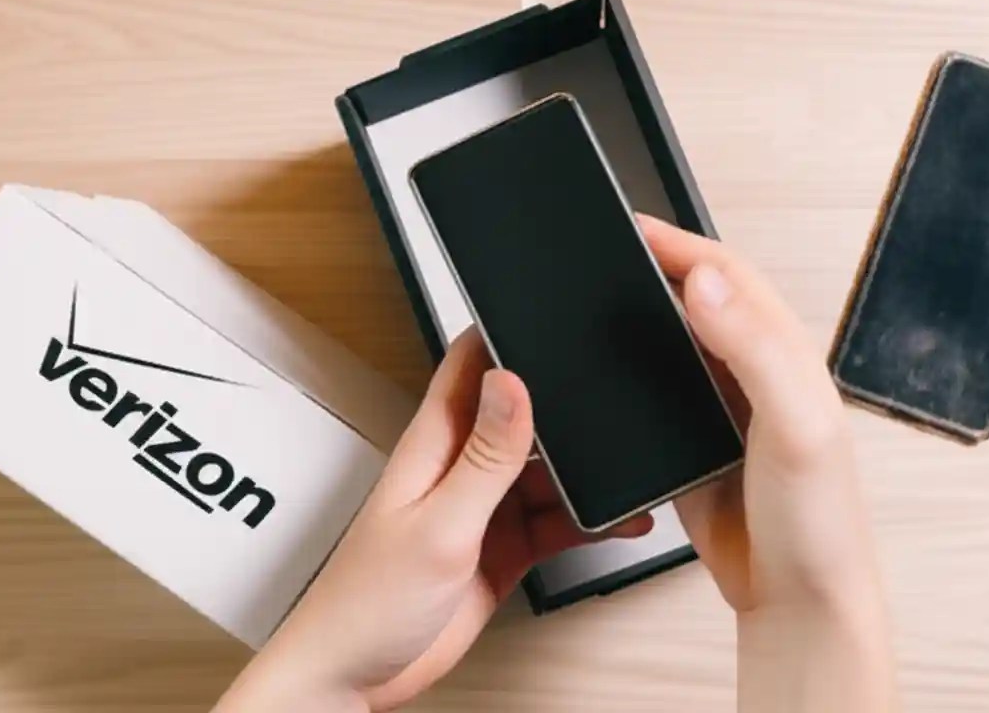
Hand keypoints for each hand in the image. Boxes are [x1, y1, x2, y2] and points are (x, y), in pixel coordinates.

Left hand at [215, 330, 651, 712]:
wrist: (357, 675)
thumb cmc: (367, 602)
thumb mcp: (439, 523)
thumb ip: (484, 456)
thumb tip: (511, 384)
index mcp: (435, 445)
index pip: (470, 365)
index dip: (507, 334)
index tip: (553, 313)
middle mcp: (460, 468)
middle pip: (524, 416)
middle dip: (567, 407)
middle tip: (616, 403)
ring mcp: (482, 508)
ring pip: (548, 471)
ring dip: (585, 472)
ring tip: (630, 472)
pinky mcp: (501, 547)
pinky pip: (556, 521)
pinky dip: (589, 521)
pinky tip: (620, 519)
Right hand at [641, 215, 895, 711]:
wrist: (799, 601)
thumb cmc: (818, 521)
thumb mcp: (796, 425)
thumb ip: (753, 348)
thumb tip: (703, 282)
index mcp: (784, 355)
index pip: (728, 275)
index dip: (679, 244)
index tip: (629, 227)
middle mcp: (754, 375)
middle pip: (698, 302)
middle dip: (654, 270)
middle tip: (601, 255)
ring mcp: (723, 411)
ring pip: (673, 345)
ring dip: (639, 320)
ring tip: (594, 300)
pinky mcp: (694, 447)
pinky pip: (656, 397)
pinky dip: (629, 378)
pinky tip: (603, 376)